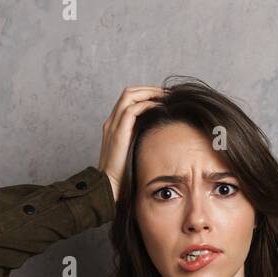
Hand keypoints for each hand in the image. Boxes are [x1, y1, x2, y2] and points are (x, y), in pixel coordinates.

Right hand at [98, 85, 165, 201]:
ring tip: (166, 96)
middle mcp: (111, 121)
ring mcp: (113, 125)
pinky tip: (159, 108)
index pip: (129, 99)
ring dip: (149, 93)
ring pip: (129, 95)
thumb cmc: (124, 174)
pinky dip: (146, 105)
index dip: (146, 94)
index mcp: (115, 125)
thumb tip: (161, 134)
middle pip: (129, 92)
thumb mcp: (135, 152)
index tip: (164, 98)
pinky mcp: (118, 132)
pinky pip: (132, 110)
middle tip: (167, 93)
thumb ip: (143, 140)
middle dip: (149, 89)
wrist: (109, 187)